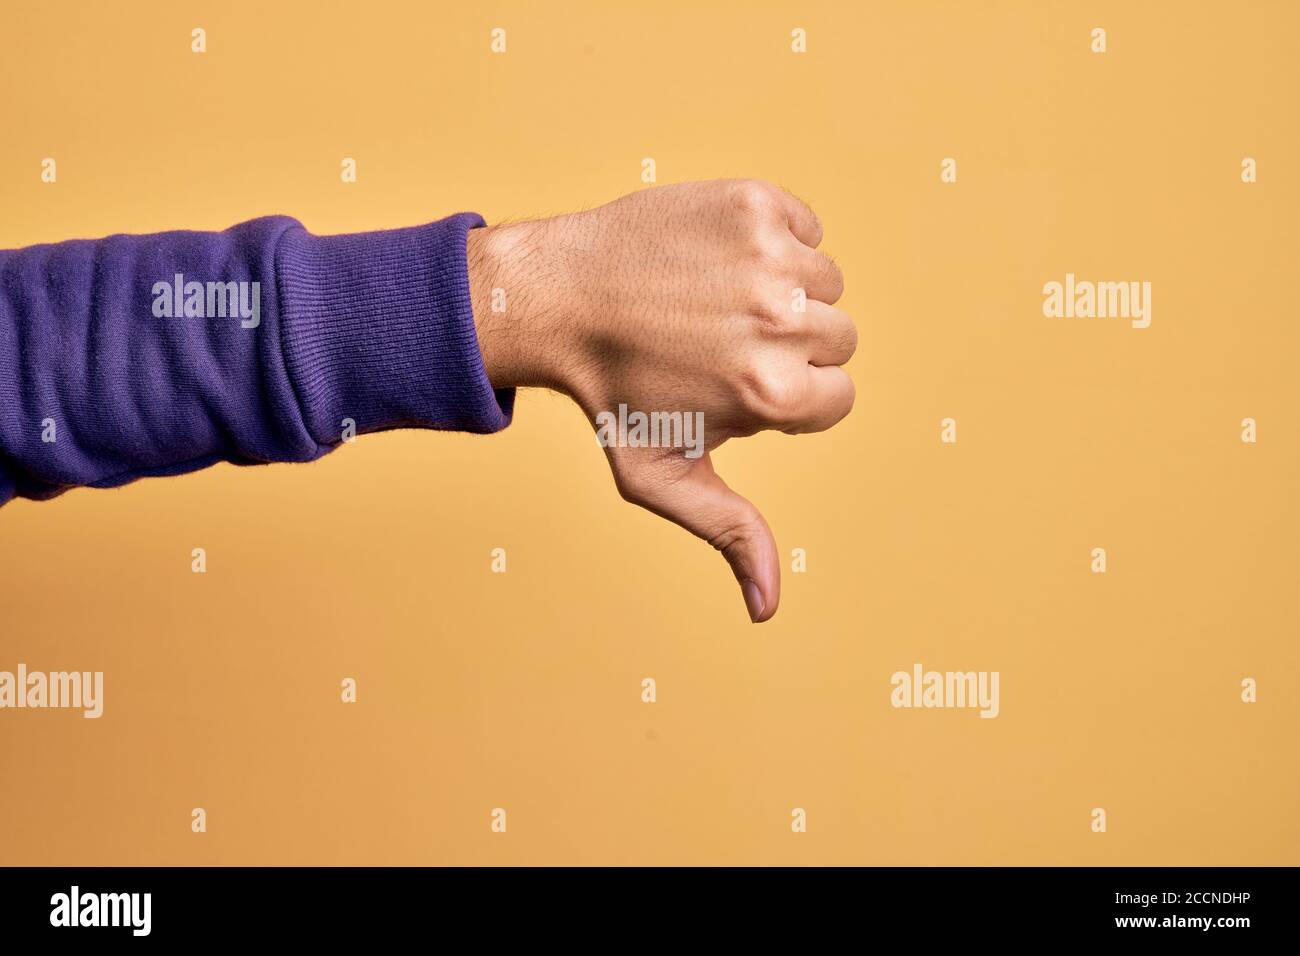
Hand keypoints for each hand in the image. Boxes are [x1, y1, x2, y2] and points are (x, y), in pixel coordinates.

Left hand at [466, 179, 855, 622]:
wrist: (557, 297)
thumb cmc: (612, 395)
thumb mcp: (662, 477)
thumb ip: (729, 534)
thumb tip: (768, 609)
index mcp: (773, 392)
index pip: (837, 398)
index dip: (787, 398)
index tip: (733, 384)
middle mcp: (780, 320)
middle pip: (839, 339)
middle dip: (790, 347)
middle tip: (716, 342)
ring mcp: (769, 254)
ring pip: (826, 282)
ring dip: (784, 293)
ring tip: (714, 301)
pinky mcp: (755, 200)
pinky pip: (806, 226)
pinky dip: (777, 239)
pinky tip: (716, 261)